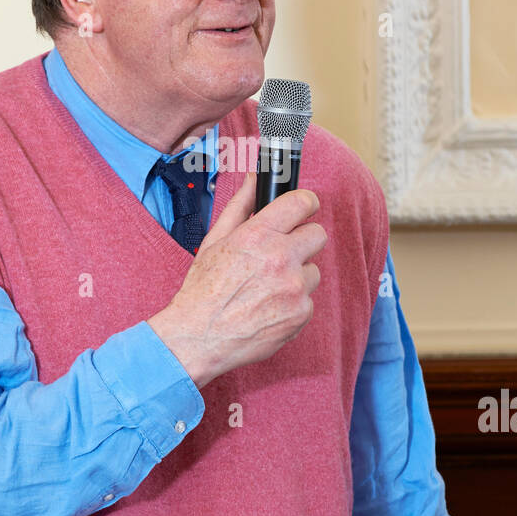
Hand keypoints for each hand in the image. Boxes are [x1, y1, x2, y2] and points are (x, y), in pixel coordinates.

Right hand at [147, 170, 325, 388]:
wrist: (199, 337)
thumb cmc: (203, 289)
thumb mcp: (216, 240)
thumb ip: (241, 205)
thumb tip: (255, 178)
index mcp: (259, 234)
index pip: (304, 202)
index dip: (305, 204)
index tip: (303, 209)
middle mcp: (281, 258)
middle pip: (317, 235)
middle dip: (302, 241)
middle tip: (281, 253)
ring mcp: (294, 288)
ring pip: (313, 270)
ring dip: (296, 275)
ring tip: (267, 287)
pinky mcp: (301, 313)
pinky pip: (308, 299)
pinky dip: (293, 303)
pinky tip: (269, 307)